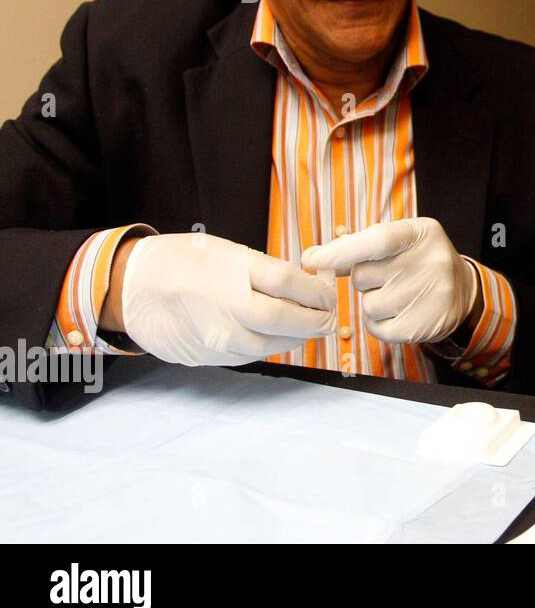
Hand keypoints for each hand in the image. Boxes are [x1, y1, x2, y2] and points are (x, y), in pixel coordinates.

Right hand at [121, 232, 336, 365]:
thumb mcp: (228, 252)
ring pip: (273, 344)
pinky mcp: (210, 355)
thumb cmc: (183, 261)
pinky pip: (253, 355)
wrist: (133, 287)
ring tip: (308, 326)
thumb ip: (266, 270)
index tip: (328, 292)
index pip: (290, 283)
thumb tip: (309, 285)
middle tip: (328, 316)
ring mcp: (217, 336)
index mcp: (232, 270)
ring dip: (297, 337)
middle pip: (286, 320)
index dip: (318, 291)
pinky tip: (278, 336)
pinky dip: (272, 346)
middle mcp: (226, 306)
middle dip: (316, 320)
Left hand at [300, 218, 478, 344]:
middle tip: (386, 276)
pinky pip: (377, 328)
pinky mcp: (424, 326)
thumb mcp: (398, 242)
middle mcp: (431, 261)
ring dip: (372, 302)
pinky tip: (397, 312)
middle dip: (364, 279)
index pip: (377, 240)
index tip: (313, 260)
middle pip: (364, 276)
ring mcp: (431, 295)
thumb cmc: (418, 261)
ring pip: (368, 305)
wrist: (463, 292)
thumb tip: (313, 258)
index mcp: (421, 233)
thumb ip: (357, 246)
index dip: (341, 251)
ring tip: (396, 295)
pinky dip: (378, 323)